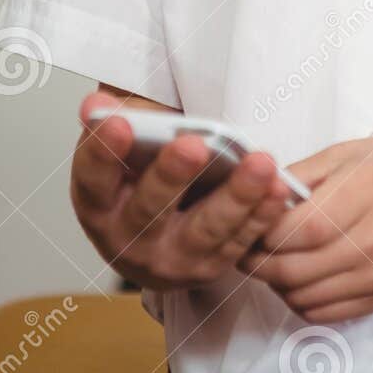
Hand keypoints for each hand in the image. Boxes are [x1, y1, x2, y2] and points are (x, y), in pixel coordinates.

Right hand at [71, 91, 294, 291]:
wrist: (152, 239)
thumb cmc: (137, 178)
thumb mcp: (119, 149)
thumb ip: (118, 120)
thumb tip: (99, 103)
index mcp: (98, 202)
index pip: (94, 176)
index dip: (103, 150)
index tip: (117, 122)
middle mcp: (127, 238)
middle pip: (149, 209)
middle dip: (172, 176)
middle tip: (193, 145)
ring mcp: (169, 259)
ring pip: (204, 231)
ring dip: (236, 197)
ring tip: (261, 164)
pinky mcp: (208, 268)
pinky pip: (239, 243)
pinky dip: (261, 215)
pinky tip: (278, 189)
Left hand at [237, 134, 372, 322]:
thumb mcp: (353, 151)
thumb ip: (304, 174)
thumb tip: (261, 193)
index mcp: (361, 196)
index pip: (292, 230)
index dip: (259, 231)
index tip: (248, 221)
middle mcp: (371, 242)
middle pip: (291, 270)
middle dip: (257, 261)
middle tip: (248, 244)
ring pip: (303, 297)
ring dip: (276, 283)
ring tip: (274, 258)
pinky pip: (326, 313)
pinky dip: (301, 301)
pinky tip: (301, 277)